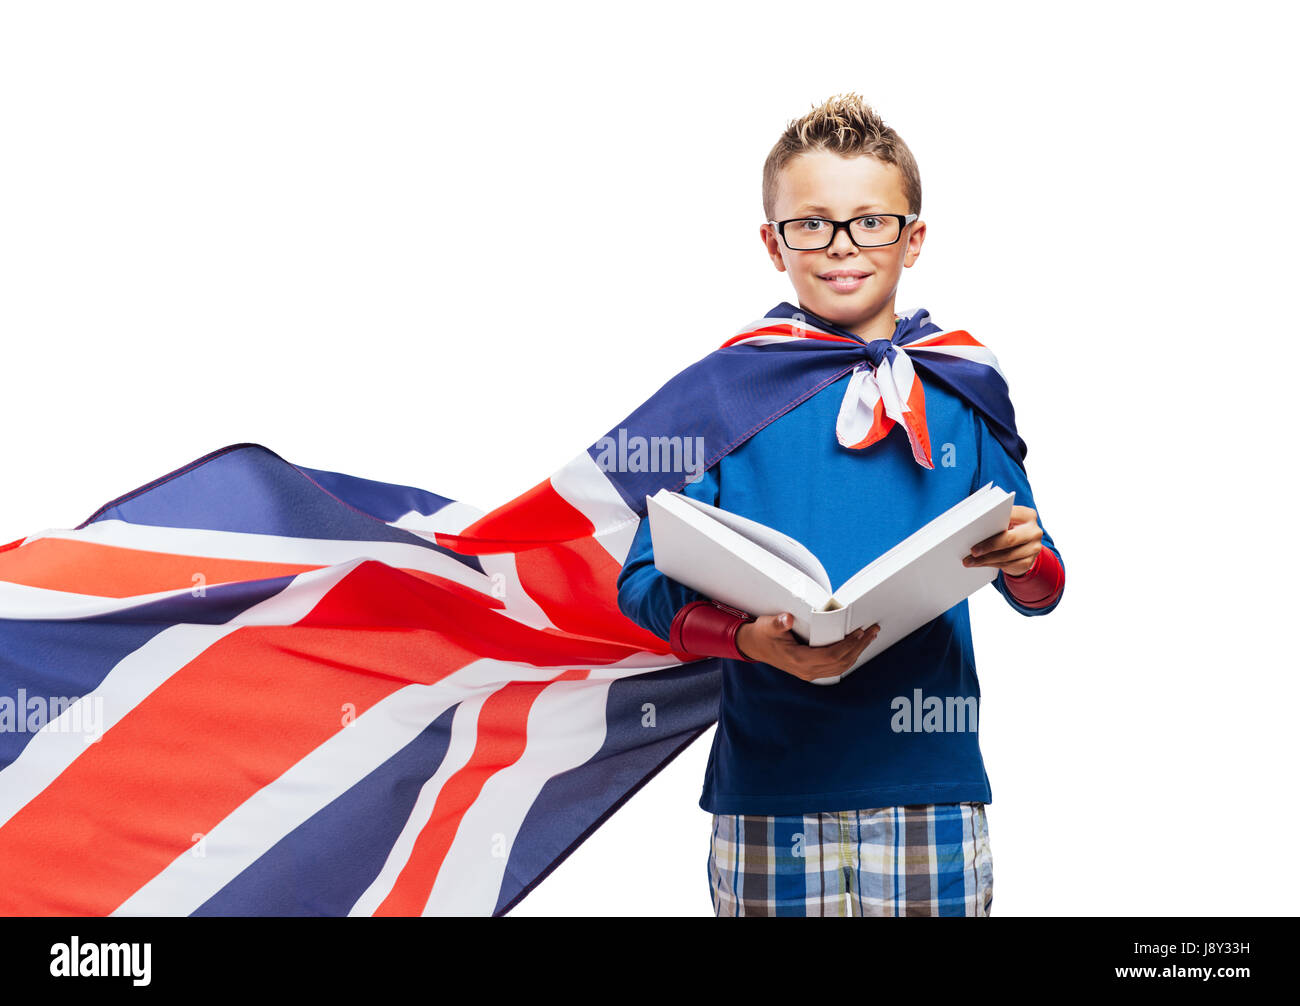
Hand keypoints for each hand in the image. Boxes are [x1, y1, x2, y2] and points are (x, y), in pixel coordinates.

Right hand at [736, 613, 880, 682]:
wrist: (754, 646)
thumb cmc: (763, 634)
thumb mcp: (768, 625)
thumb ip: (778, 623)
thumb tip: (787, 619)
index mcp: (798, 660)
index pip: (831, 656)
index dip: (847, 645)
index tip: (859, 632)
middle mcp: (806, 670)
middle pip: (840, 662)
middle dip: (859, 647)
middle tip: (872, 631)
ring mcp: (809, 673)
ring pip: (840, 667)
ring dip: (857, 653)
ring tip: (869, 638)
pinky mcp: (811, 670)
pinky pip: (835, 667)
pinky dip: (849, 657)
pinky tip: (856, 647)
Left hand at [962, 504, 1042, 576]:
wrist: (1024, 545)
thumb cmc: (1009, 529)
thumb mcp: (1006, 520)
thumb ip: (996, 521)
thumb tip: (972, 528)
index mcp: (1027, 515)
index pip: (1009, 517)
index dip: (992, 524)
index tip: (975, 530)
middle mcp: (1034, 531)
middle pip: (1009, 539)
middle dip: (988, 546)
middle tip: (972, 551)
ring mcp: (1033, 548)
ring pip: (1006, 556)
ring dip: (985, 559)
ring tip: (969, 561)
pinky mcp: (1028, 562)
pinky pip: (1007, 565)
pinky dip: (990, 564)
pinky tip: (979, 564)